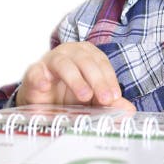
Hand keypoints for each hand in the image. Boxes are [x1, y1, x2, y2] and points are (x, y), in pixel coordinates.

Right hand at [15, 42, 135, 111]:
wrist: (43, 103)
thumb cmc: (70, 96)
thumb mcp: (92, 101)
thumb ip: (109, 103)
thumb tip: (129, 110)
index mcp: (87, 55)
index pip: (102, 63)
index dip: (109, 79)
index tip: (114, 97)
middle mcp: (70, 53)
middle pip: (86, 61)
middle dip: (97, 80)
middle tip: (105, 99)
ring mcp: (50, 61)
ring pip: (64, 63)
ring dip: (76, 79)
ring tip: (84, 96)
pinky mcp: (33, 72)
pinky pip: (35, 71)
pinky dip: (40, 77)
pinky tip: (45, 86)